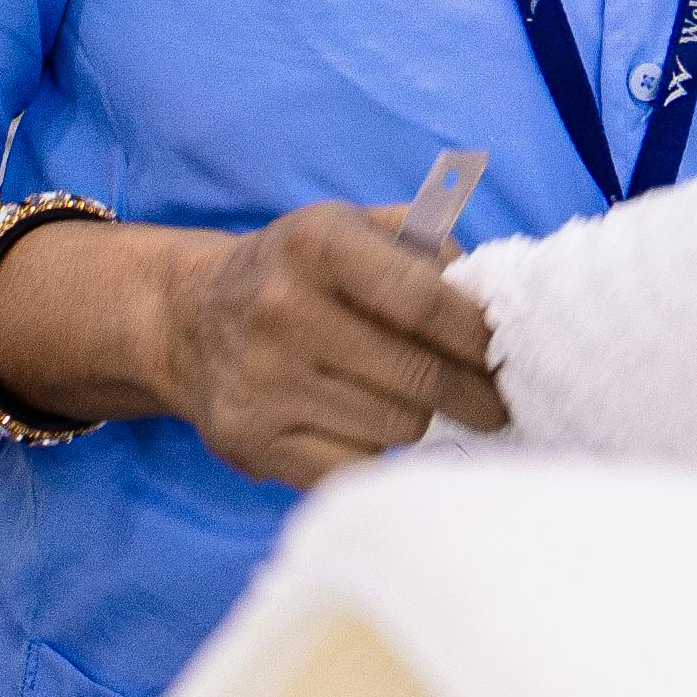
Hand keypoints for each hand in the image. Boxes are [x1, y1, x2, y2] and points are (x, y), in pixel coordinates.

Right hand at [100, 195, 513, 486]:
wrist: (187, 319)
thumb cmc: (298, 272)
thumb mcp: (353, 228)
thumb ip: (428, 246)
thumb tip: (490, 298)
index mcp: (318, 245)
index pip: (427, 304)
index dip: (481, 338)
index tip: (509, 357)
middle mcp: (283, 311)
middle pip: (420, 379)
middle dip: (474, 395)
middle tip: (497, 404)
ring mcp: (262, 382)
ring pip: (397, 429)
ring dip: (419, 420)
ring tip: (412, 402)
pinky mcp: (250, 441)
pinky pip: (356, 468)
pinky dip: (377, 454)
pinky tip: (372, 429)